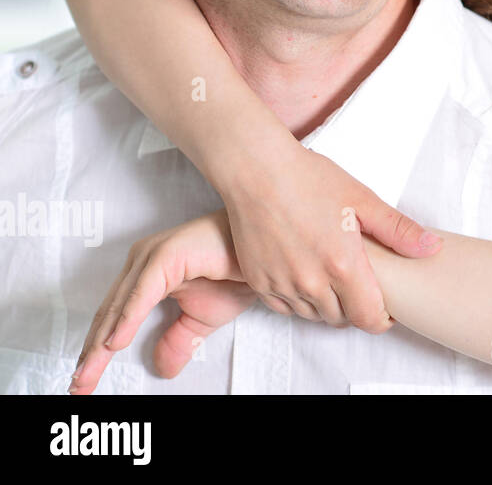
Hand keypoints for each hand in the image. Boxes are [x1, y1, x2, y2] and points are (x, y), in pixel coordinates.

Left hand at [70, 211, 256, 393]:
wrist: (267, 250)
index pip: (114, 317)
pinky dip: (127, 320)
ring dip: (101, 344)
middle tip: (77, 387)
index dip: (97, 351)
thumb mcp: (203, 318)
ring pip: (120, 306)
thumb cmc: (238, 272)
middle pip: (109, 314)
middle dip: (91, 354)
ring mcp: (153, 255)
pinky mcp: (167, 254)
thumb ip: (177, 340)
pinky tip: (115, 344)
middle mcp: (142, 261)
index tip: (83, 382)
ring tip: (87, 374)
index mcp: (146, 273)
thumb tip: (162, 369)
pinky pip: (143, 293)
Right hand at [219, 144, 441, 332]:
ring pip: (312, 315)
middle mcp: (310, 282)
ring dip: (327, 305)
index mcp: (342, 264)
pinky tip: (306, 276)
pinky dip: (299, 300)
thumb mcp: (362, 200)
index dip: (382, 319)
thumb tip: (432, 248)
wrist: (256, 170)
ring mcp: (281, 283)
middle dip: (356, 308)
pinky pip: (284, 307)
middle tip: (361, 285)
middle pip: (341, 318)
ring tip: (335, 279)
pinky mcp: (257, 280)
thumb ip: (398, 230)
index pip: (368, 317)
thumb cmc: (311, 179)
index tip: (387, 309)